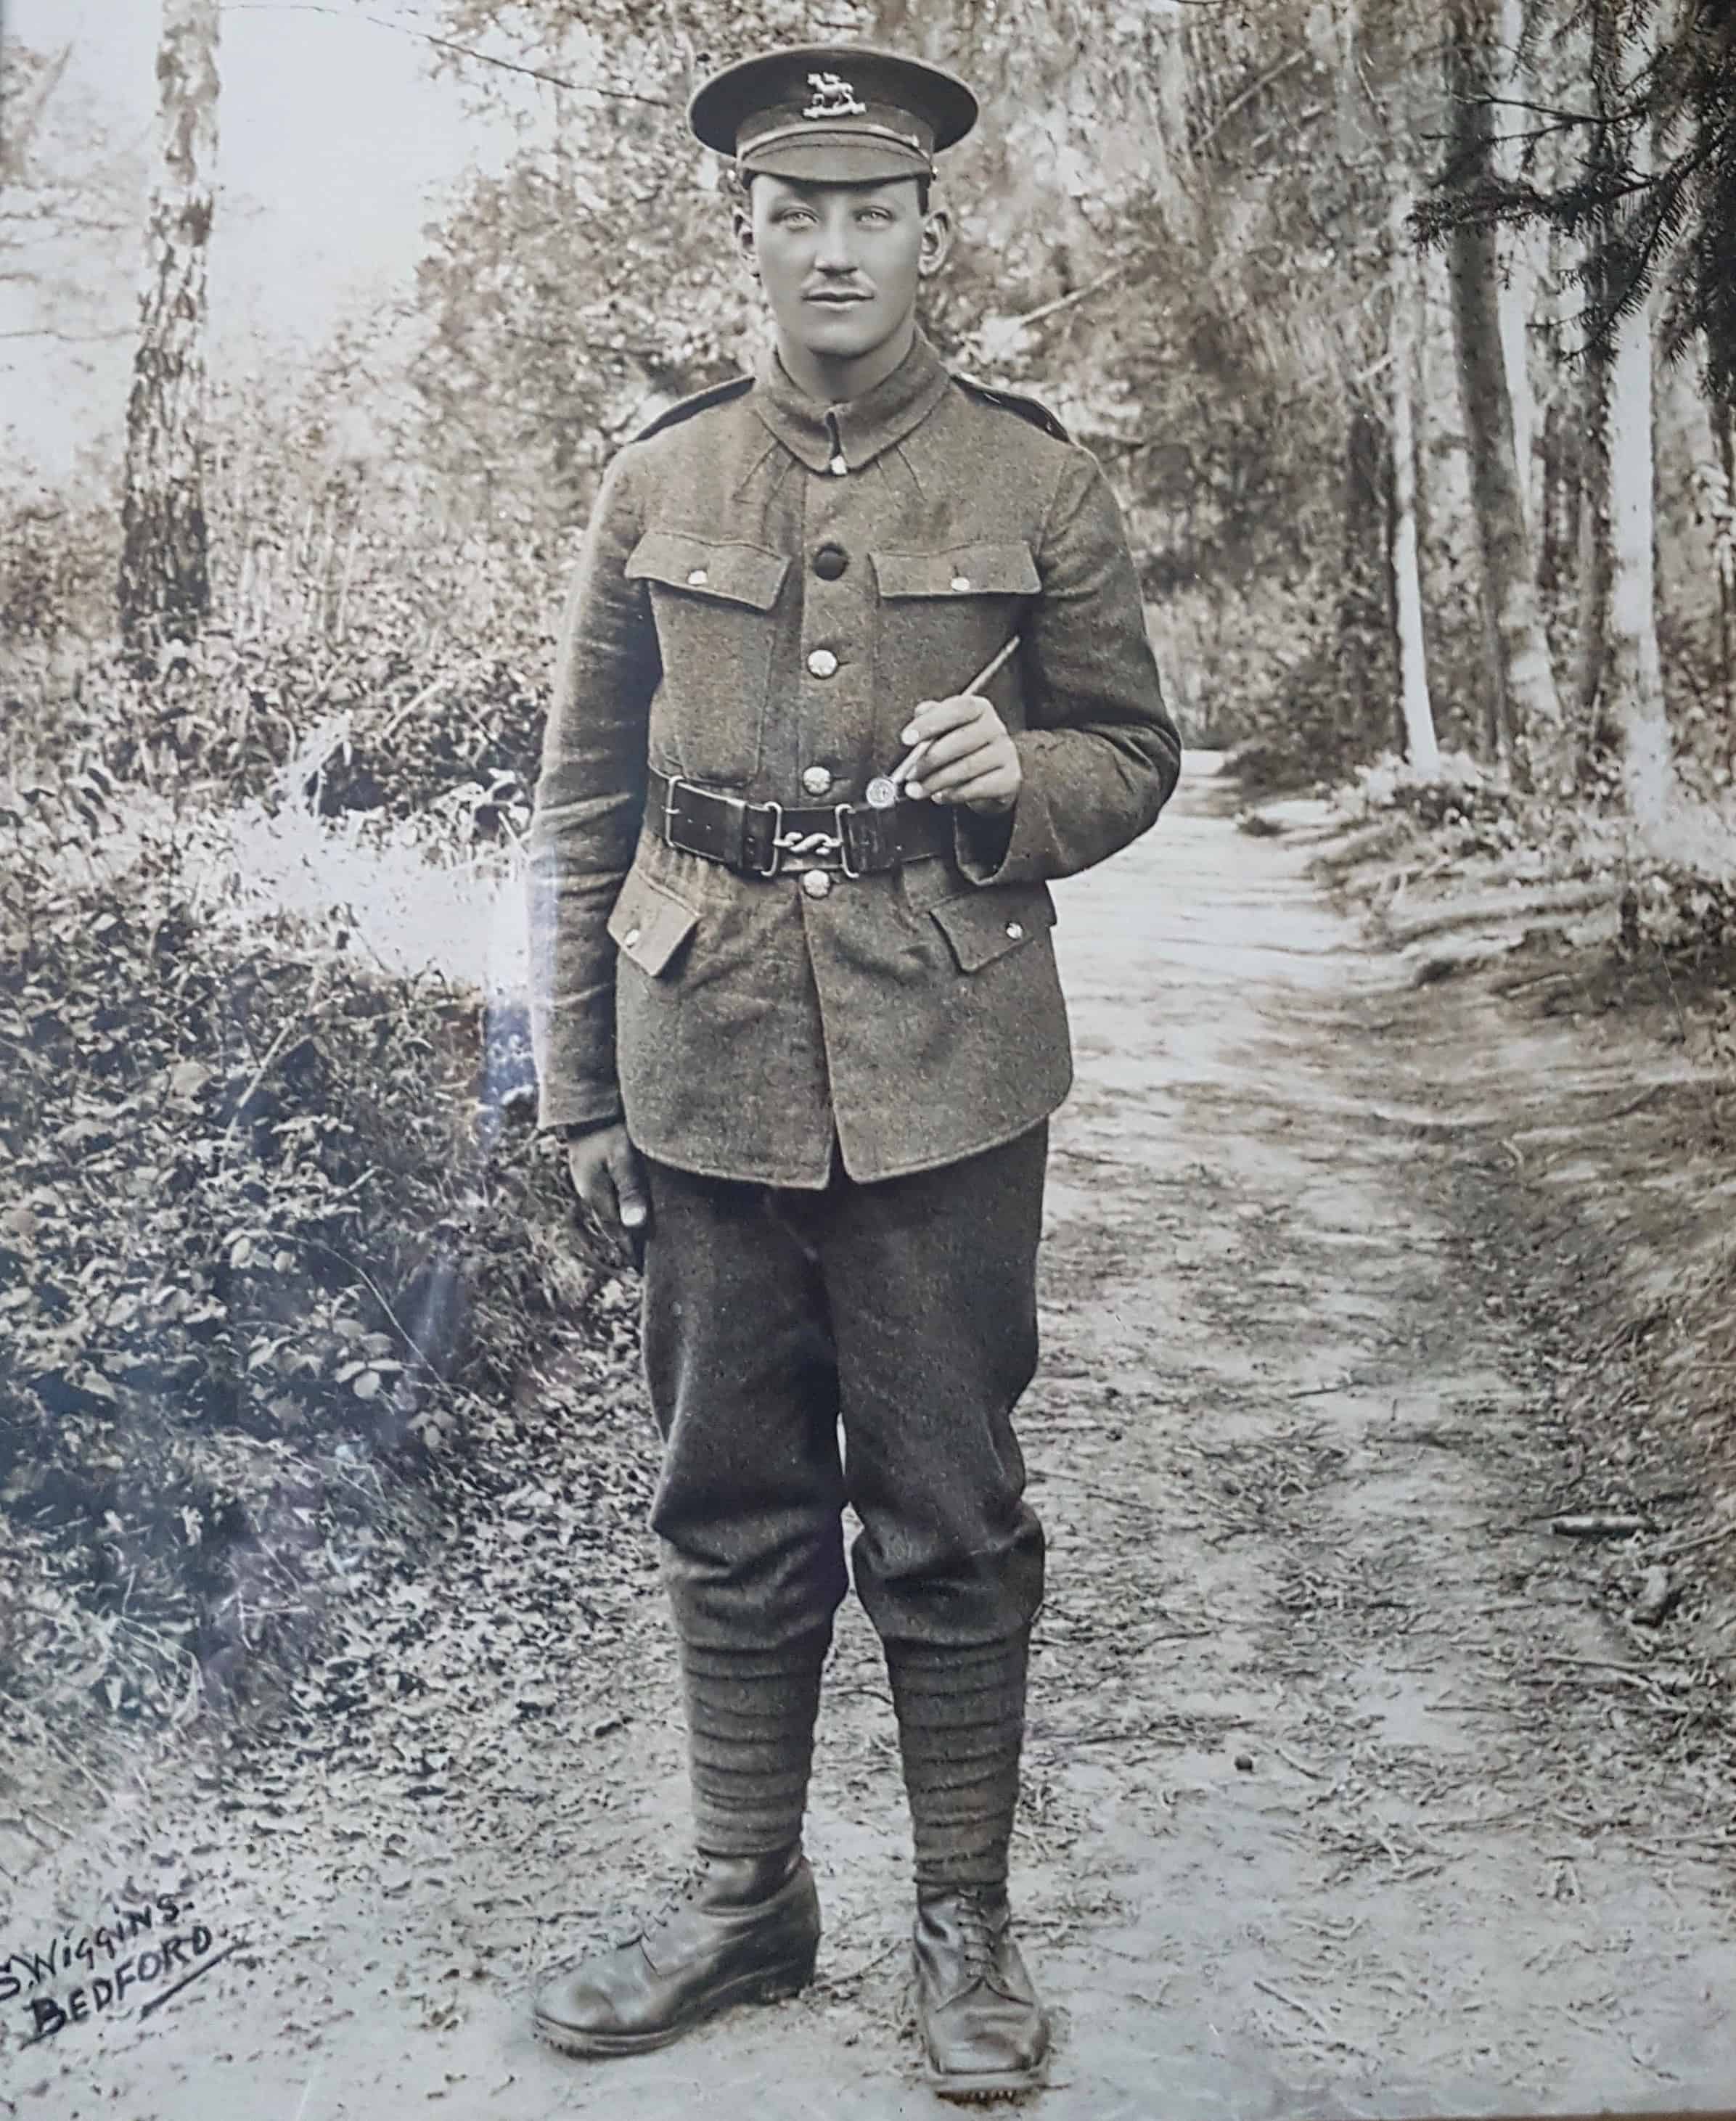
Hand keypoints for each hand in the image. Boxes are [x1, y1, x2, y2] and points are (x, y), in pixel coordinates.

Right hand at [564, 1122, 649, 1261]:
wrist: (585, 1101)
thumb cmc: (608, 1128)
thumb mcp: (623, 1158)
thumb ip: (630, 1190)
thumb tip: (635, 1224)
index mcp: (596, 1194)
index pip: (616, 1231)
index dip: (630, 1249)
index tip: (643, 1268)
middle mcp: (590, 1191)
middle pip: (611, 1223)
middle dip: (627, 1240)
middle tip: (644, 1259)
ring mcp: (589, 1179)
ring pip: (609, 1209)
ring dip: (623, 1223)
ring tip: (639, 1237)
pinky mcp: (593, 1167)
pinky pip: (609, 1194)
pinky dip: (620, 1205)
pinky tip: (630, 1206)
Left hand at [900, 694, 1021, 813]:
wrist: (995, 775)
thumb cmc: (965, 748)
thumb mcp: (948, 727)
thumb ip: (933, 717)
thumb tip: (921, 711)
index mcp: (979, 708)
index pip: (957, 709)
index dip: (930, 723)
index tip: (906, 739)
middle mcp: (996, 728)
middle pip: (960, 741)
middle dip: (928, 760)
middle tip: (909, 774)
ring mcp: (1005, 754)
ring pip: (966, 768)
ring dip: (935, 782)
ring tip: (916, 790)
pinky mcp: (1009, 779)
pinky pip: (977, 788)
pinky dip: (952, 794)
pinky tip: (938, 796)